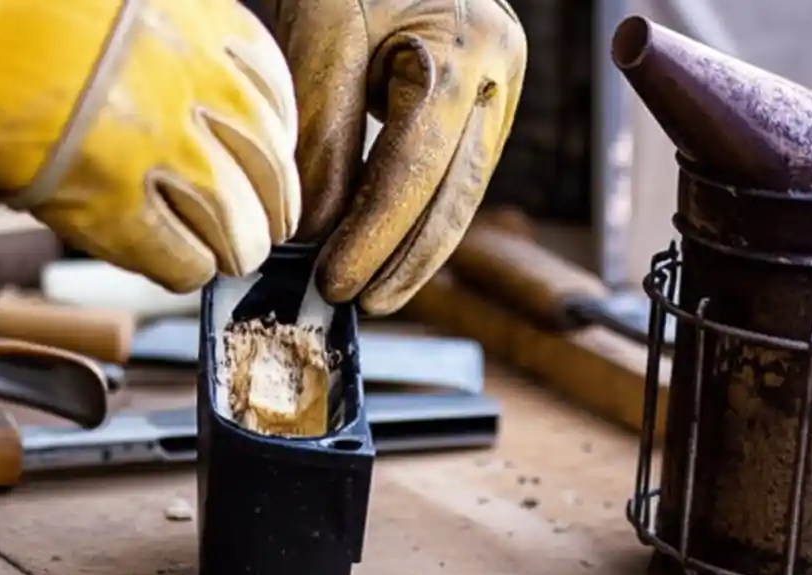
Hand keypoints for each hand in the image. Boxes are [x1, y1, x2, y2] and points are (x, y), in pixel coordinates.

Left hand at [256, 0, 526, 314]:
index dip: (375, 234)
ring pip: (461, 191)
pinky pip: (450, 172)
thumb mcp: (322, 35)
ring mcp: (495, 89)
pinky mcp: (477, 101)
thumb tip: (312, 228)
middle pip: (457, 192)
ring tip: (370, 290)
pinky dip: (415, 213)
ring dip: (415, 248)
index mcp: (469, 50)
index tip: (333, 279)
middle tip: (357, 302)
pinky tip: (385, 247)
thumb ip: (322, 133)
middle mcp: (499, 74)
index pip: (419, 167)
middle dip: (406, 258)